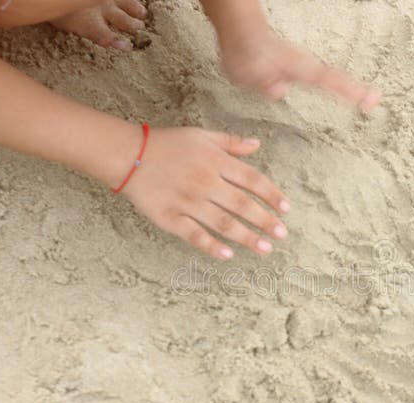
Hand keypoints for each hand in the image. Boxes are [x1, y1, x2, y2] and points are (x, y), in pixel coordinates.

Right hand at [121, 127, 289, 259]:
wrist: (127, 155)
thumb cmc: (167, 144)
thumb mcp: (202, 136)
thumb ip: (231, 143)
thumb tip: (257, 145)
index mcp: (215, 161)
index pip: (252, 180)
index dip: (272, 195)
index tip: (286, 209)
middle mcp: (205, 182)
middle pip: (242, 204)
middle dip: (265, 221)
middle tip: (282, 235)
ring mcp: (188, 202)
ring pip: (223, 223)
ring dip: (247, 237)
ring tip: (265, 249)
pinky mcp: (170, 218)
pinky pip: (194, 235)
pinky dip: (211, 246)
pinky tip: (228, 254)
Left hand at [220, 33, 381, 112]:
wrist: (241, 29)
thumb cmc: (245, 50)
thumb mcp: (249, 73)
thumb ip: (265, 82)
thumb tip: (279, 90)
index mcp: (299, 67)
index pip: (329, 81)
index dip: (349, 90)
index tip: (368, 99)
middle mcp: (305, 64)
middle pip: (336, 77)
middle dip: (356, 88)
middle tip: (375, 99)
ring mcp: (302, 64)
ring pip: (330, 76)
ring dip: (348, 86)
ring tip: (367, 97)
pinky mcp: (296, 65)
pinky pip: (319, 76)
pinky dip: (333, 83)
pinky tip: (340, 90)